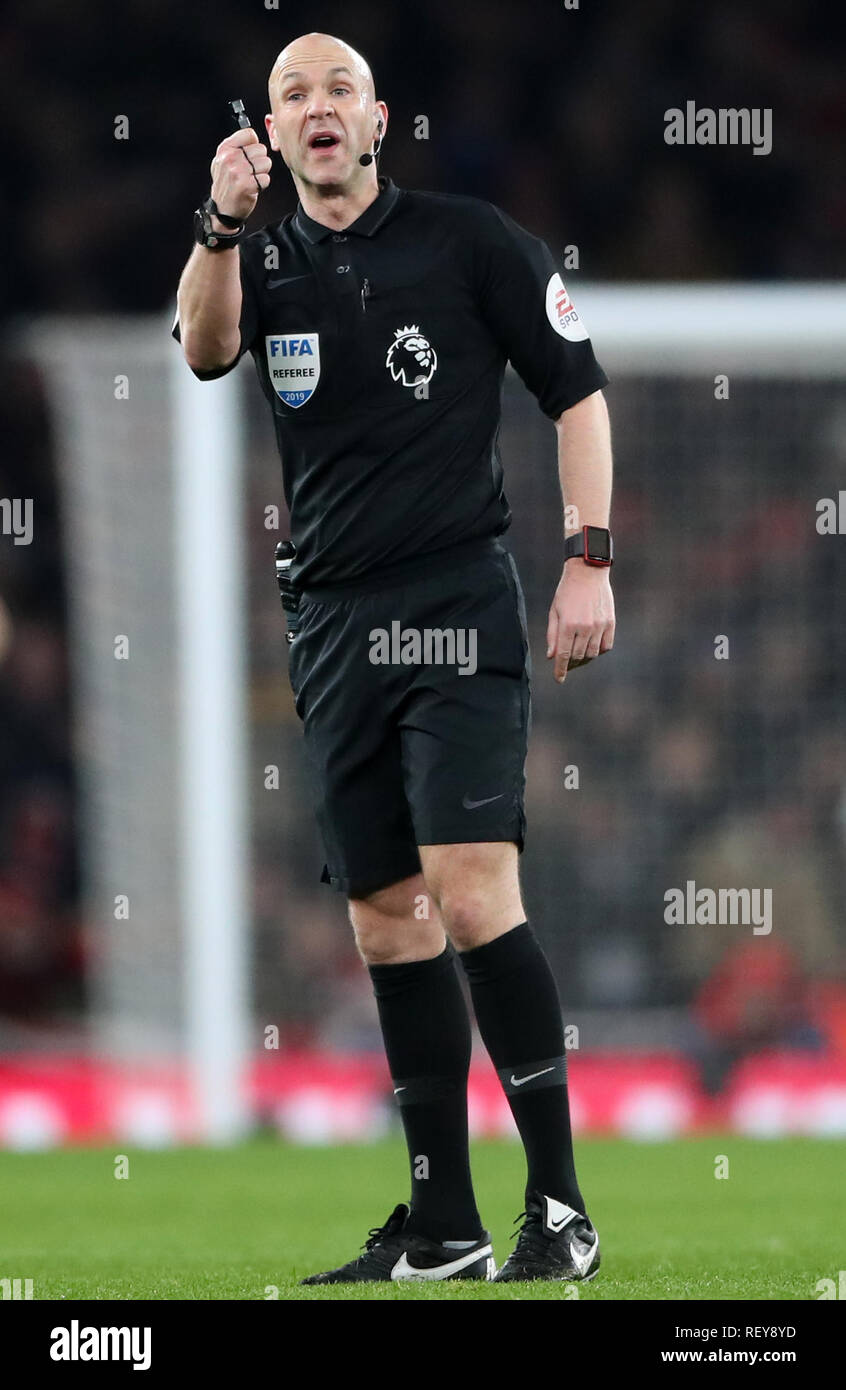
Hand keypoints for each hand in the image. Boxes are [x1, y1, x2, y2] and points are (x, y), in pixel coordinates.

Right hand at [209, 127, 271, 222]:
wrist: (222, 210)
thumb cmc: (226, 185)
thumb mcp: (222, 160)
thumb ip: (235, 146)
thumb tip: (252, 135)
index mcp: (225, 149)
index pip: (249, 134)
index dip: (254, 144)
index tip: (250, 154)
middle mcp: (230, 158)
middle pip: (261, 149)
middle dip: (260, 160)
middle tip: (250, 171)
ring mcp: (238, 172)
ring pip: (266, 163)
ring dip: (262, 173)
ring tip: (252, 179)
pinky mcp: (247, 185)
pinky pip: (266, 178)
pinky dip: (263, 184)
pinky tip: (253, 188)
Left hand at [546, 563, 614, 682]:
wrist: (588, 572)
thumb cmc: (567, 591)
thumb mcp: (554, 611)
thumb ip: (552, 635)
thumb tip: (552, 656)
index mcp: (568, 625)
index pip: (563, 655)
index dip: (560, 670)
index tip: (559, 679)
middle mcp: (585, 628)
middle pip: (577, 657)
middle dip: (570, 664)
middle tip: (566, 663)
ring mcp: (599, 626)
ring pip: (592, 654)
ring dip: (584, 658)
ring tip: (578, 655)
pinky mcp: (610, 623)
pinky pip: (606, 646)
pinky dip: (598, 650)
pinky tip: (591, 647)